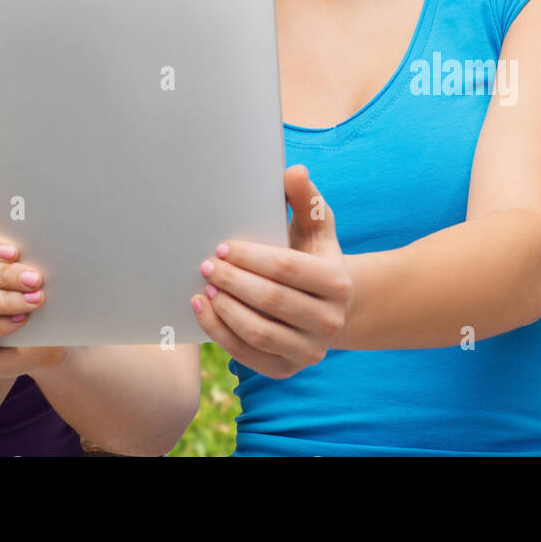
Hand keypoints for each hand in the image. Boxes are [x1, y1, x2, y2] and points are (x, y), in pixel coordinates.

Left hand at [189, 166, 351, 379]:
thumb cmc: (311, 254)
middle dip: (232, 281)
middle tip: (205, 266)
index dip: (250, 258)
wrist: (326, 305)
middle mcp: (330, 322)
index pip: (286, 268)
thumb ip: (304, 198)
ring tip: (203, 288)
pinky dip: (221, 334)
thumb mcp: (314, 225)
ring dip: (224, 310)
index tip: (222, 247)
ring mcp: (310, 351)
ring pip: (258, 332)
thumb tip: (293, 171)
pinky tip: (203, 311)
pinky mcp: (288, 370)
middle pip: (271, 300)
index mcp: (337, 283)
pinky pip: (248, 356)